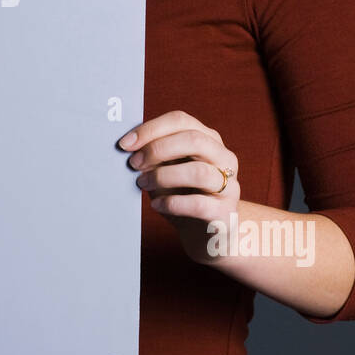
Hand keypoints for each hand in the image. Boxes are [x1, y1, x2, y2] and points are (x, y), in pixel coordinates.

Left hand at [118, 111, 241, 264]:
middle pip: (194, 140)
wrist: (206, 233)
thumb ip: (154, 156)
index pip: (180, 121)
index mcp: (208, 139)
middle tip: (134, 164)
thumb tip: (128, 148)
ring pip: (199, 172)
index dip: (150, 129)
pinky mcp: (225, 213)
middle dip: (158, 149)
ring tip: (143, 184)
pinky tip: (157, 205)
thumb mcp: (166, 169)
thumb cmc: (181, 195)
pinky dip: (172, 203)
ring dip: (163, 176)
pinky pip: (199, 204)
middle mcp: (224, 157)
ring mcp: (229, 185)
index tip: (125, 144)